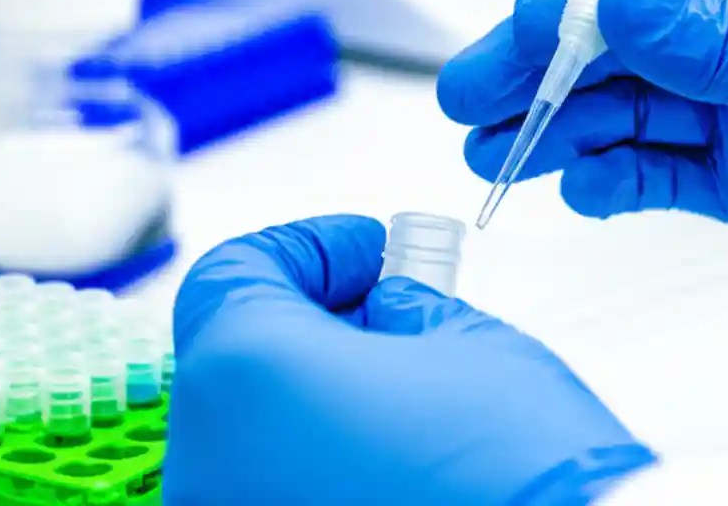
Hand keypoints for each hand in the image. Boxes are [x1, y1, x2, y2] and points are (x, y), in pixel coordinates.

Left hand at [165, 215, 654, 504]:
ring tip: (400, 380)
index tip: (367, 248)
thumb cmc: (516, 468)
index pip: (232, 274)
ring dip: (313, 389)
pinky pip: (272, 484)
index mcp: (245, 372)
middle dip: (314, 316)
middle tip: (389, 301)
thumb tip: (385, 309)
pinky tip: (388, 446)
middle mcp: (210, 456)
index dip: (307, 246)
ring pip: (249, 431)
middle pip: (233, 355)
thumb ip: (404, 309)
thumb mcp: (466, 342)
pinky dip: (315, 453)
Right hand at [437, 0, 727, 402]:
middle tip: (473, 93)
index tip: (538, 26)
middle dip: (543, 57)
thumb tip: (618, 1)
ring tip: (497, 152)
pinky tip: (581, 189)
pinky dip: (607, 177)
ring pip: (625, 103)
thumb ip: (725, 42)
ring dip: (556, 122)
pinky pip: (651, 170)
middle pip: (623, 30)